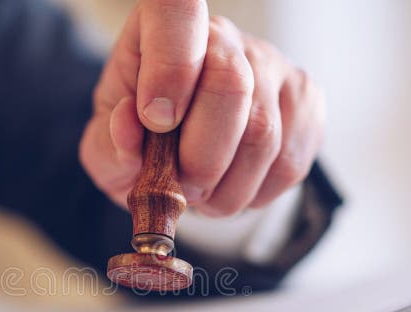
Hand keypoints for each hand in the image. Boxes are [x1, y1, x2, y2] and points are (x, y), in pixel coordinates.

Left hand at [80, 0, 324, 215]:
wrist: (184, 160)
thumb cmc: (140, 146)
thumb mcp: (106, 150)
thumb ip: (109, 143)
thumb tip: (128, 123)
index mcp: (162, 27)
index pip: (177, 10)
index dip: (170, 68)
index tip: (155, 121)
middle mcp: (224, 36)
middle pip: (231, 85)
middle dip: (200, 159)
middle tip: (182, 185)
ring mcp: (273, 63)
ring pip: (264, 134)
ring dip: (226, 189)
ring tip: (202, 194)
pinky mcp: (304, 101)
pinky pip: (290, 162)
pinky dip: (255, 194)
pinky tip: (231, 188)